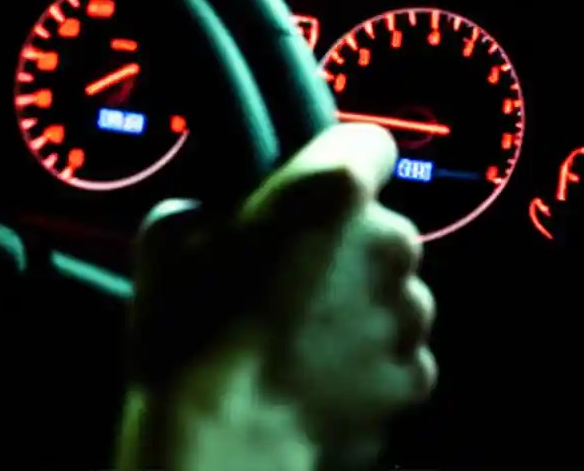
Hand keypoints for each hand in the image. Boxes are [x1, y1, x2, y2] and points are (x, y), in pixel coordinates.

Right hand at [122, 123, 435, 470]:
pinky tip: (311, 375)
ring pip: (389, 294)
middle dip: (341, 248)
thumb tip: (219, 214)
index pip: (369, 144)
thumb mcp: (169, 232)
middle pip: (379, 227)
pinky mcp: (414, 375)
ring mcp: (408, 314)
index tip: (313, 191)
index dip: (337, 165)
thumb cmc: (190, 333)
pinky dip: (362, 362)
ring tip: (292, 336)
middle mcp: (388, 243)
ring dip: (353, 306)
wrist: (222, 439)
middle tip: (283, 279)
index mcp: (333, 190)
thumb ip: (214, 202)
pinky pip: (393, 354)